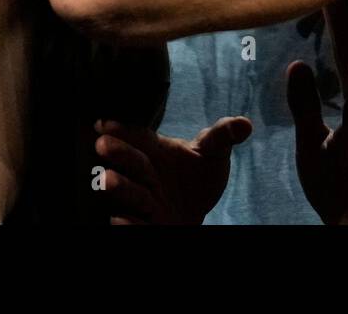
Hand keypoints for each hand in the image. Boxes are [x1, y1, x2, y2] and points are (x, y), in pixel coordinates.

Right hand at [94, 116, 252, 223]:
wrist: (193, 211)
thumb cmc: (196, 176)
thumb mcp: (211, 154)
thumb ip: (222, 136)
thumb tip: (245, 124)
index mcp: (155, 151)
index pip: (137, 136)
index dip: (121, 129)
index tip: (103, 123)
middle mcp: (145, 175)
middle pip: (131, 161)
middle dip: (118, 153)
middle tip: (102, 145)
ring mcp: (146, 201)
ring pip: (130, 192)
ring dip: (118, 186)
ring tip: (107, 181)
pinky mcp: (148, 224)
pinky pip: (135, 224)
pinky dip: (127, 223)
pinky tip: (117, 220)